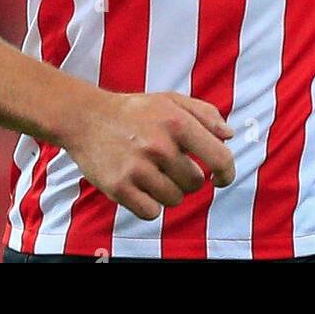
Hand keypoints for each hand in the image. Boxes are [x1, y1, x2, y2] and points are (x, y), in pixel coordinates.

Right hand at [62, 91, 235, 220]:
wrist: (85, 117)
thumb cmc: (133, 111)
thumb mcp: (170, 100)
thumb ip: (204, 113)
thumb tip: (229, 136)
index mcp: (177, 122)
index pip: (220, 158)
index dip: (227, 173)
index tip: (221, 178)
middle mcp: (159, 145)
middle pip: (194, 183)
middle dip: (185, 177)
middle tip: (166, 163)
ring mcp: (138, 168)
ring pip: (174, 199)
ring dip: (167, 190)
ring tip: (149, 171)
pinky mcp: (120, 187)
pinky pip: (151, 212)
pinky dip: (148, 204)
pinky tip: (138, 186)